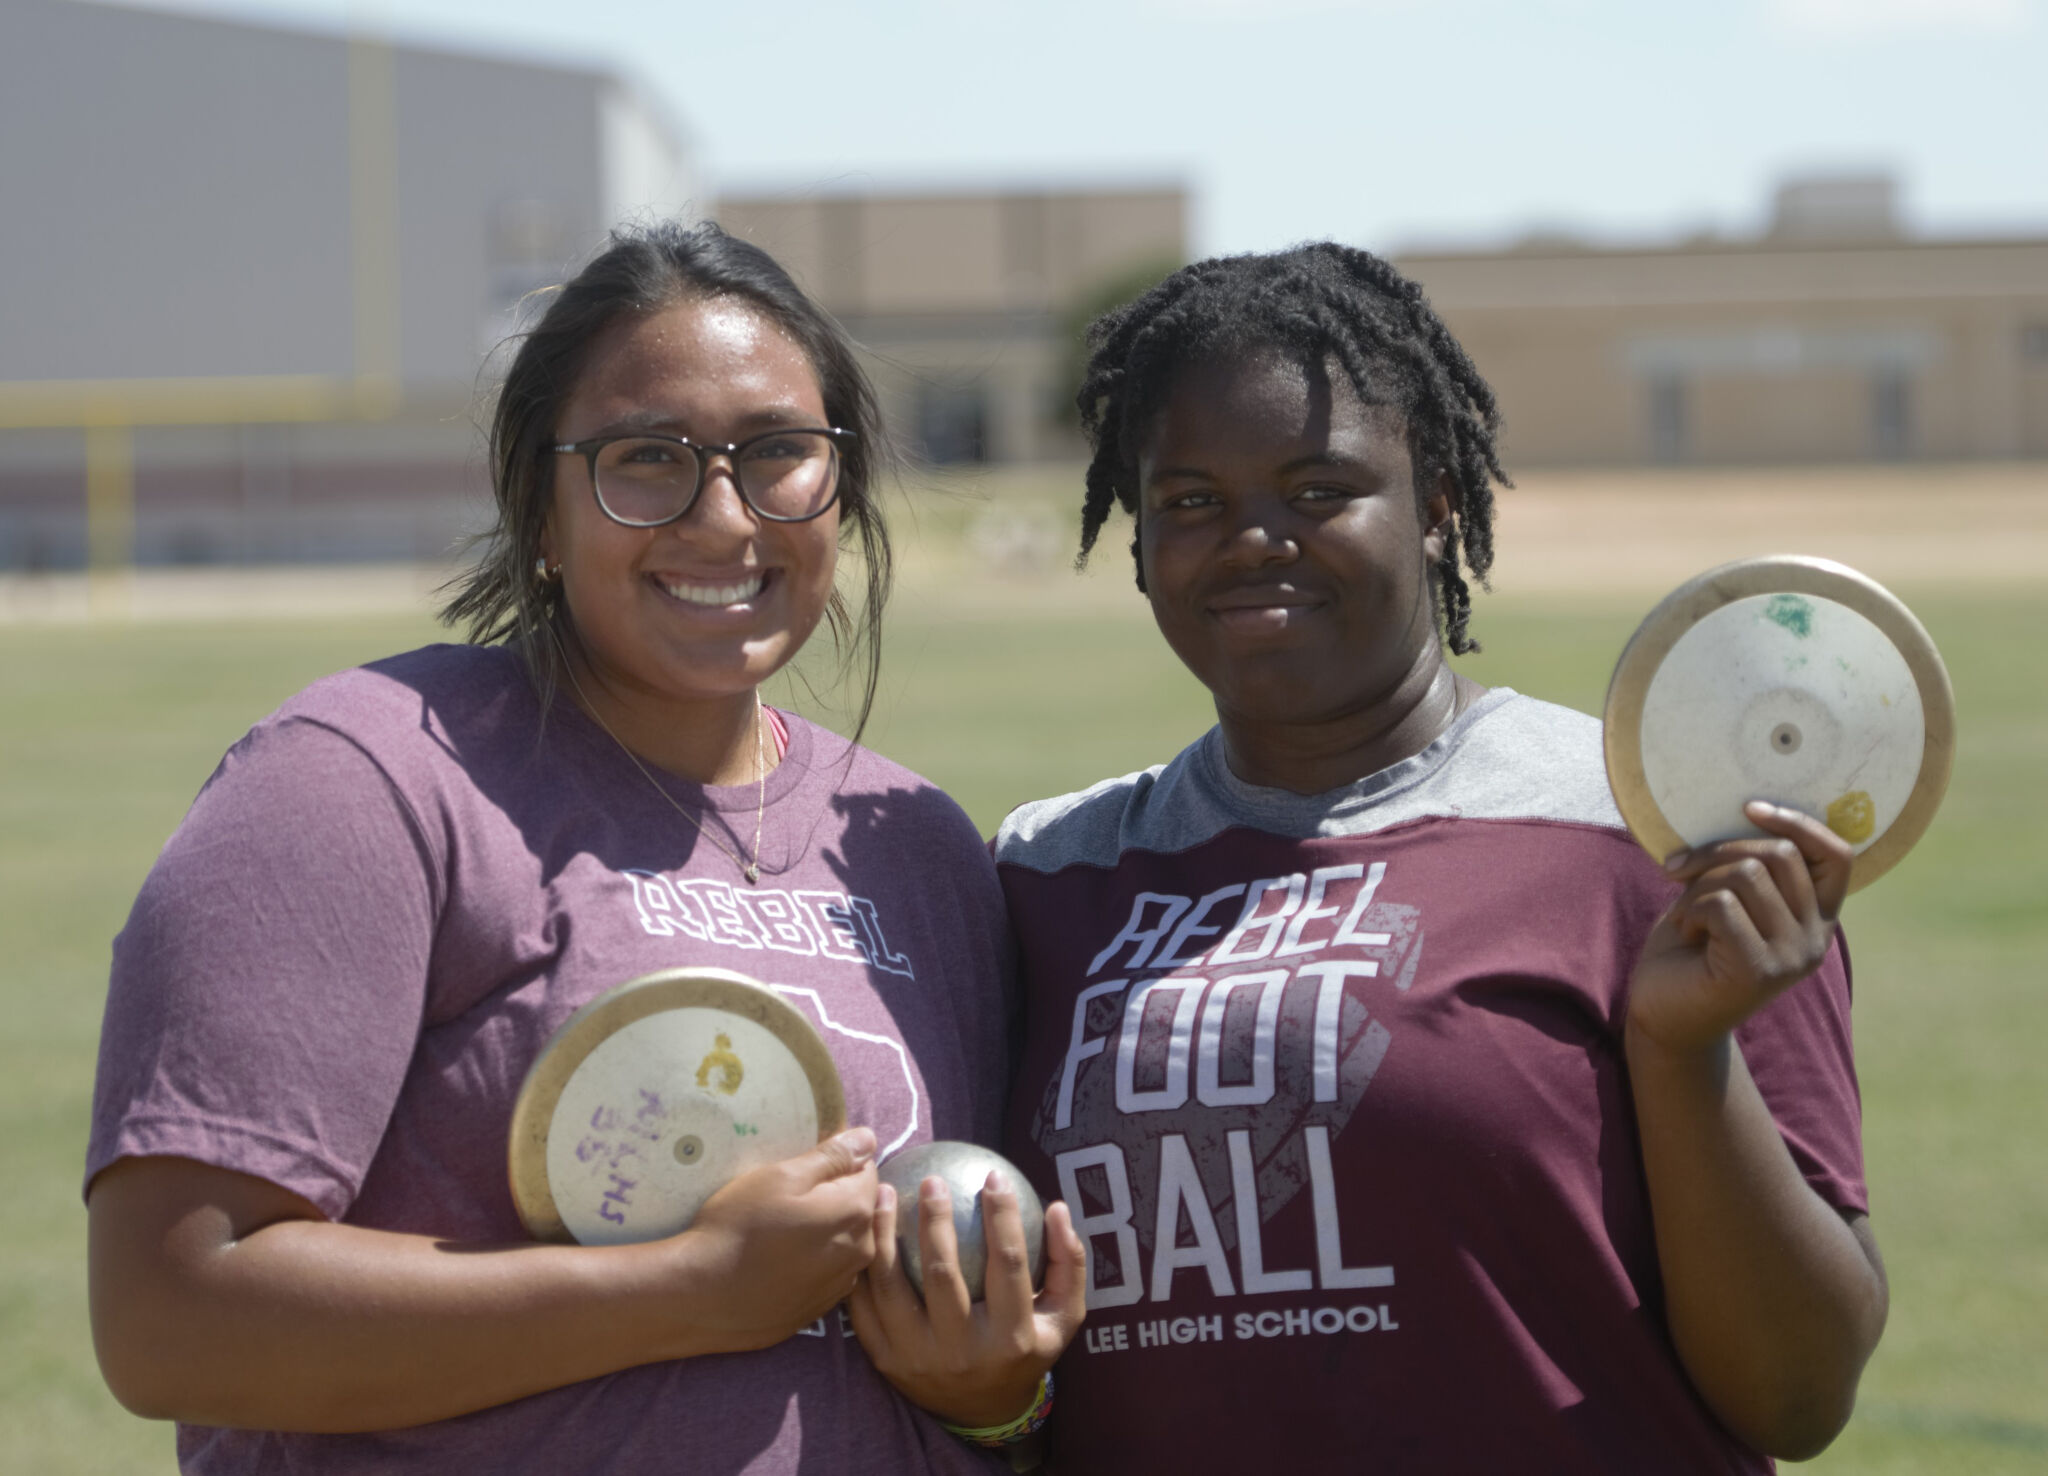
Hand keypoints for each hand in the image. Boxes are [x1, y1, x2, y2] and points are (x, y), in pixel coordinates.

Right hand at [673, 1127, 880, 1352]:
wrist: (702, 1295)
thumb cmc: (739, 1226)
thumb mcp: (781, 1176)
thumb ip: (833, 1157)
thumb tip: (869, 1140)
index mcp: (856, 1212)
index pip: (868, 1171)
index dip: (838, 1164)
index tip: (805, 1170)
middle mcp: (861, 1251)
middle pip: (860, 1209)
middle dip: (836, 1198)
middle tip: (790, 1198)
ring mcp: (841, 1284)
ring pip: (846, 1242)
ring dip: (827, 1231)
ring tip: (784, 1230)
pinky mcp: (820, 1308)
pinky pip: (829, 1272)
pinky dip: (815, 1262)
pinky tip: (781, 1261)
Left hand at [847, 1168, 1085, 1427]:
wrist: (981, 1413)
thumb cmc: (1025, 1347)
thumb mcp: (1062, 1316)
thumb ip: (1068, 1263)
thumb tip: (1057, 1208)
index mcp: (1011, 1338)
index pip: (1009, 1264)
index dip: (1004, 1215)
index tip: (994, 1176)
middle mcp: (963, 1352)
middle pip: (942, 1274)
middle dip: (934, 1220)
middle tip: (932, 1180)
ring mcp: (918, 1359)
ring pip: (892, 1288)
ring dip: (884, 1234)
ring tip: (886, 1193)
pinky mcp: (886, 1361)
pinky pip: (865, 1307)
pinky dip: (862, 1268)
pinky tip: (861, 1230)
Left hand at [1627, 801, 1853, 1054]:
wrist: (1664, 1014)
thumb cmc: (1691, 947)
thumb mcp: (1727, 897)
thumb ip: (1750, 866)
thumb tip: (1746, 809)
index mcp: (1817, 916)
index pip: (1838, 854)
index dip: (1797, 822)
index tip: (1749, 808)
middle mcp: (1816, 938)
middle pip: (1779, 854)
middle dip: (1718, 851)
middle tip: (1680, 872)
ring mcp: (1792, 956)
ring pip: (1745, 875)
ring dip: (1698, 886)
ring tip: (1688, 916)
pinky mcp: (1759, 970)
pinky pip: (1721, 905)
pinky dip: (1690, 910)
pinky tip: (1687, 934)